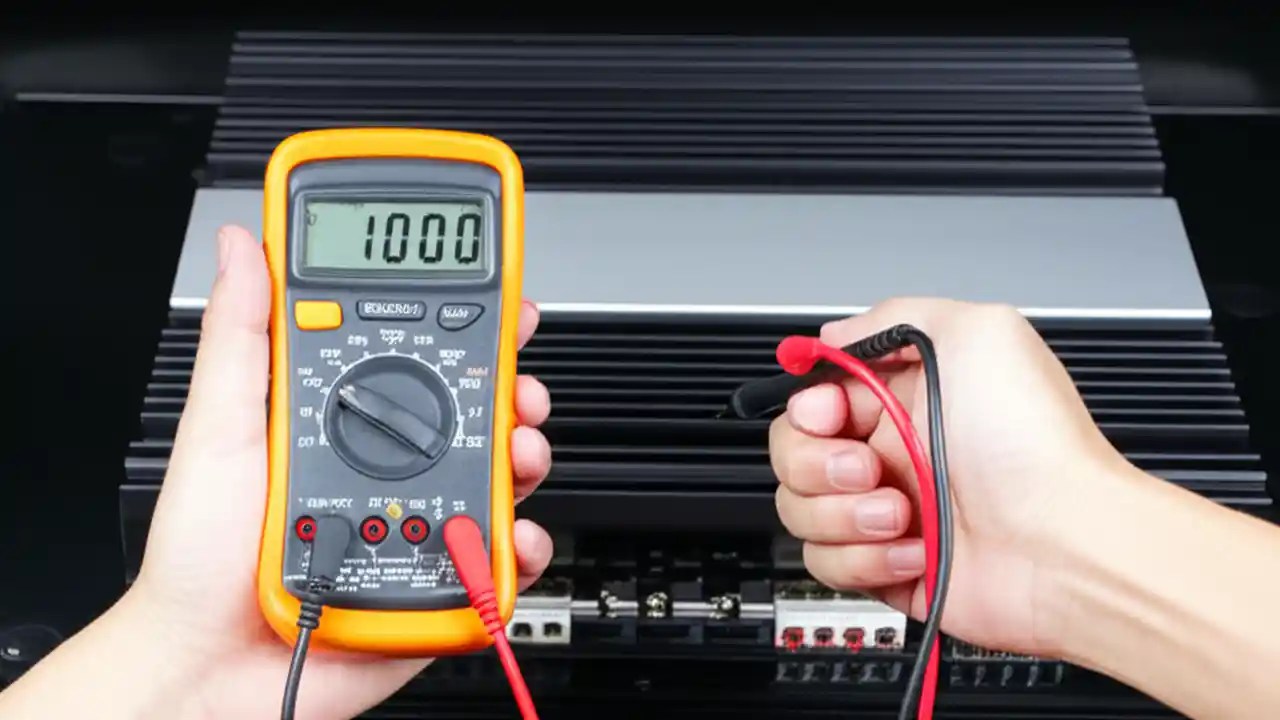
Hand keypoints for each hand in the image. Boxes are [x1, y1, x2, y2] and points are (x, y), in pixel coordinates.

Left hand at [132, 225, 552, 717]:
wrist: (207, 664)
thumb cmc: (201, 553)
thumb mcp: (218, 425)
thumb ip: (240, 333)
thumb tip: (244, 245)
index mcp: (341, 415)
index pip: (415, 352)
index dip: (466, 321)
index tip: (500, 299)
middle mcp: (387, 462)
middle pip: (474, 410)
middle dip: (515, 389)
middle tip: (519, 386)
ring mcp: (416, 519)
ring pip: (498, 475)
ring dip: (527, 456)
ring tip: (518, 454)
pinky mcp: (437, 579)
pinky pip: (497, 559)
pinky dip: (519, 546)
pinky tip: (505, 535)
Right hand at [769, 297, 1133, 656]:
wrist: (1063, 543)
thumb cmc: (1034, 444)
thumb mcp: (979, 331)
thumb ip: (896, 316)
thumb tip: (836, 333)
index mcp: (905, 400)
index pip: (813, 399)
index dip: (809, 408)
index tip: (830, 414)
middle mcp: (892, 454)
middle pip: (793, 454)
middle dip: (817, 463)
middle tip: (868, 467)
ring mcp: (885, 514)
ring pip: (800, 511)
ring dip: (843, 514)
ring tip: (902, 513)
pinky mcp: (885, 568)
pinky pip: (826, 564)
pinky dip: (865, 559)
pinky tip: (915, 548)